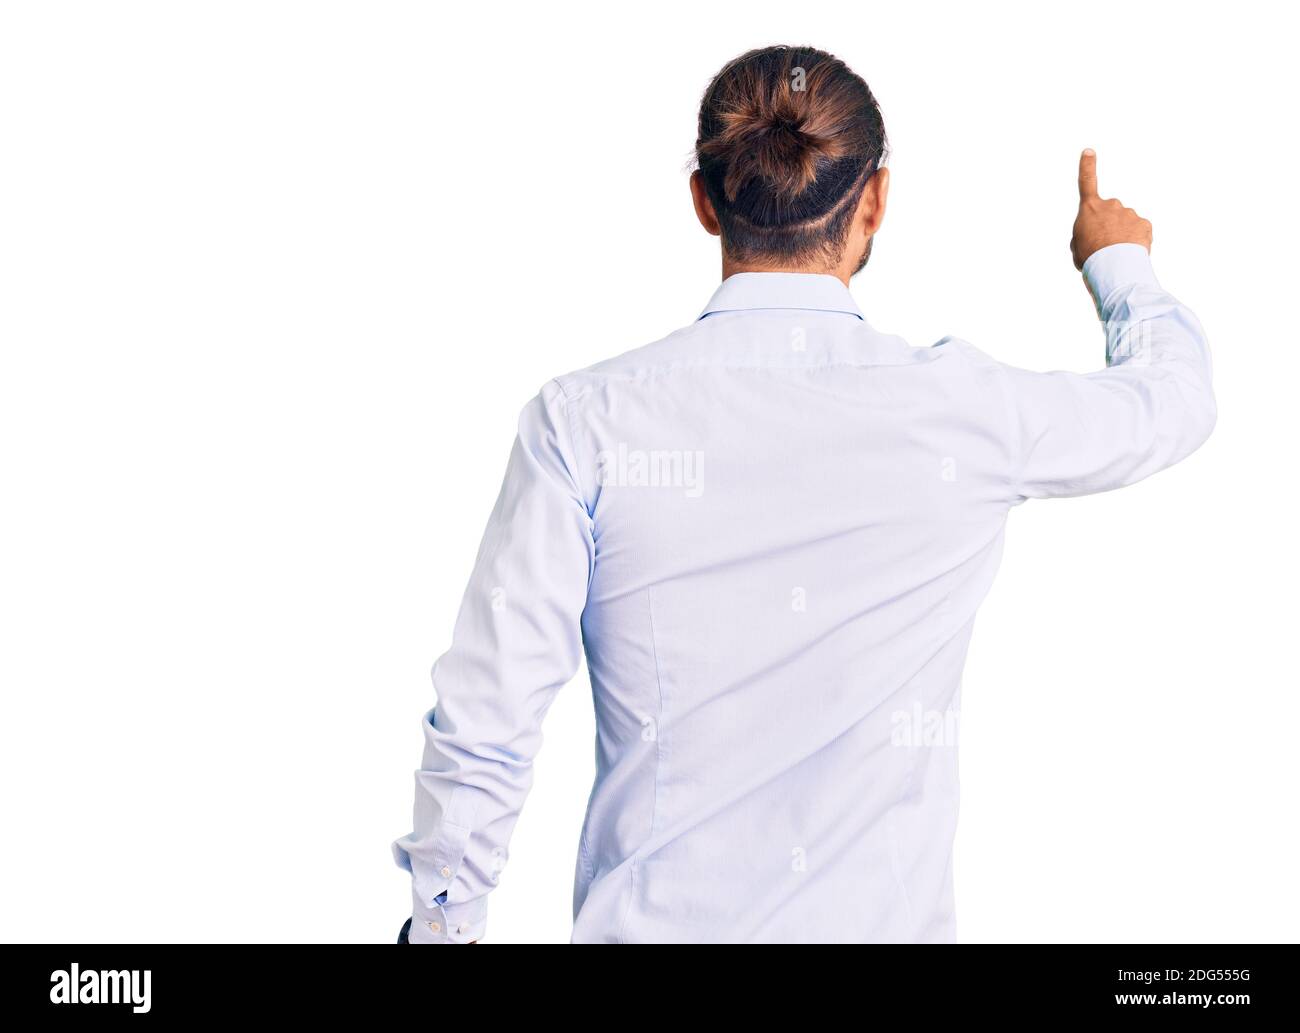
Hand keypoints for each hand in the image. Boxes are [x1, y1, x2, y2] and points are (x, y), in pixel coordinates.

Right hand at [1070, 149, 1152, 269]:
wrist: (1113, 266)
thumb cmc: (1090, 258)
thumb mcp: (1077, 245)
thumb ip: (1085, 233)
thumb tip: (1099, 232)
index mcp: (1089, 209)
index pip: (1086, 181)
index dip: (1087, 166)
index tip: (1089, 151)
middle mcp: (1110, 205)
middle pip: (1110, 213)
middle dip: (1109, 226)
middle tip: (1104, 247)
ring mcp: (1129, 213)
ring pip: (1126, 224)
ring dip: (1122, 237)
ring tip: (1116, 254)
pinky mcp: (1144, 223)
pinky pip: (1139, 232)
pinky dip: (1135, 242)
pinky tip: (1129, 254)